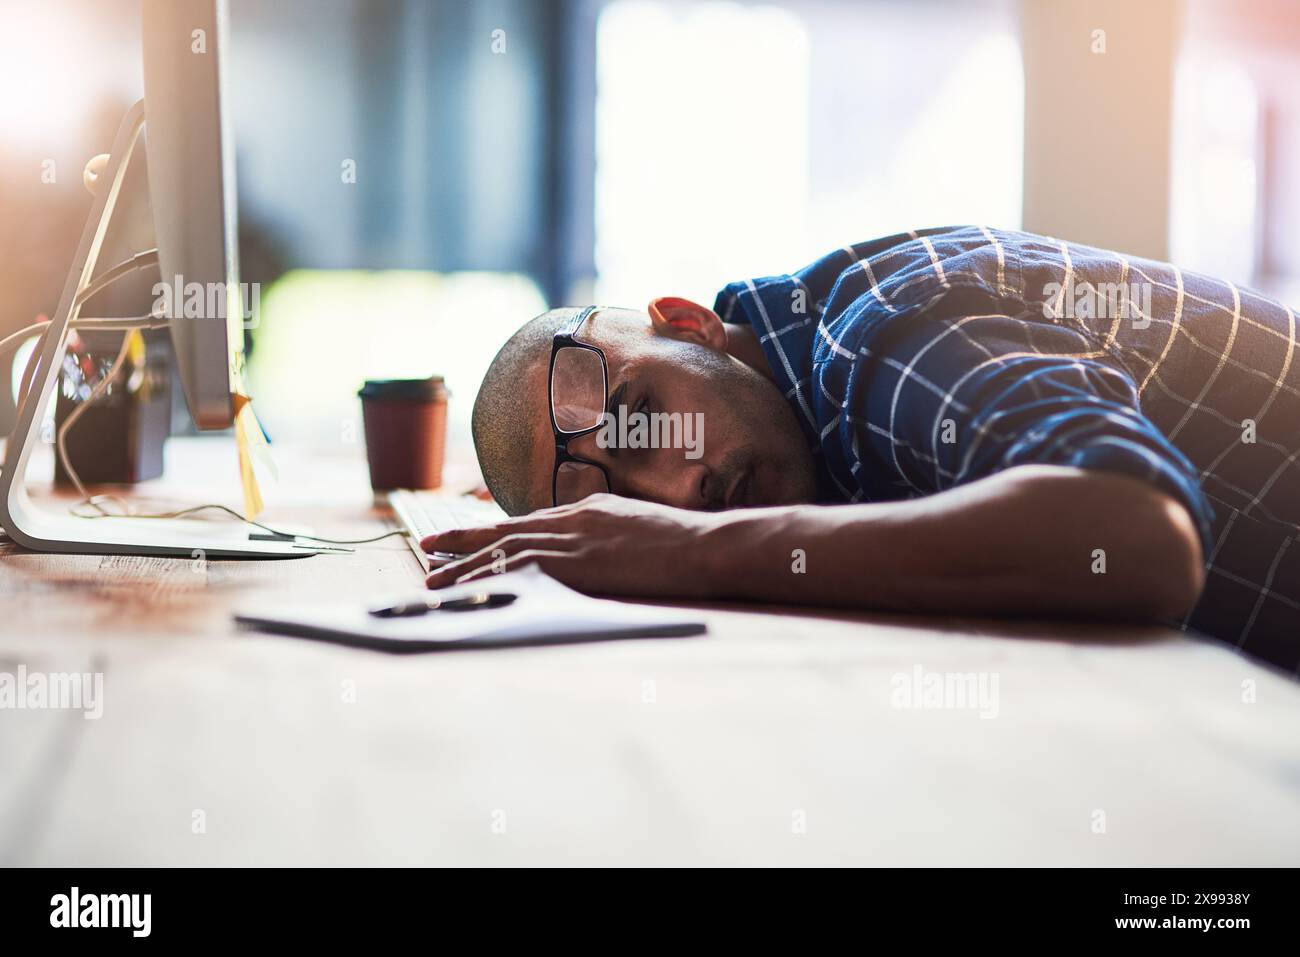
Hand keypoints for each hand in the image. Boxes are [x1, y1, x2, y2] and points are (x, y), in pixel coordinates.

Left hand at [421, 493, 726, 596]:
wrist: (705, 546)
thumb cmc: (686, 544)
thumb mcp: (641, 528)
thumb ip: (612, 534)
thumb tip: (598, 548)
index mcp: (590, 510)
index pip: (532, 520)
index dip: (496, 530)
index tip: (469, 536)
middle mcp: (574, 519)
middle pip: (507, 530)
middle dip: (465, 540)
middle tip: (429, 546)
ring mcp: (573, 540)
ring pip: (504, 550)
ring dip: (466, 566)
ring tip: (434, 580)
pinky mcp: (576, 564)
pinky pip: (519, 570)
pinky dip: (488, 578)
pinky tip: (467, 588)